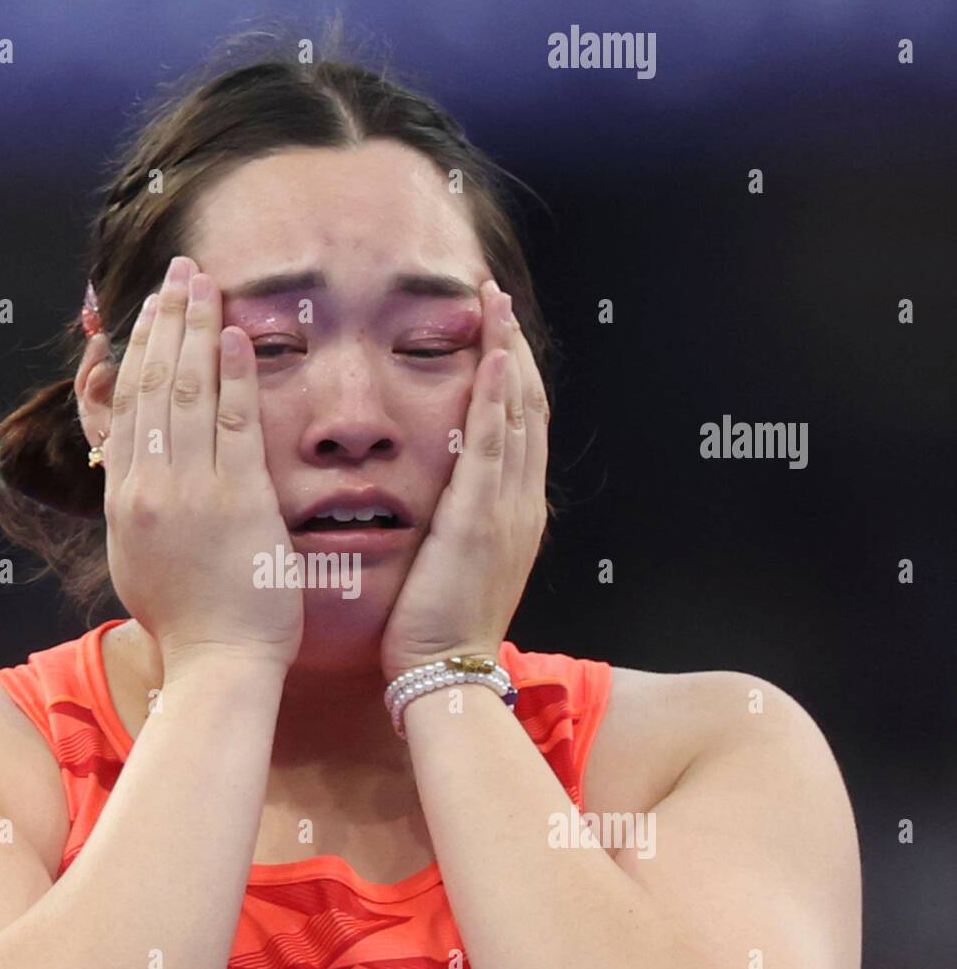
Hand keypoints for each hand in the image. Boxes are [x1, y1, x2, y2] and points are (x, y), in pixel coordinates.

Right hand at [100, 255, 302, 676]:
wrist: (216, 664)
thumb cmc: (186, 622)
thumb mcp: (139, 561)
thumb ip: (135, 508)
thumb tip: (133, 468)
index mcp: (123, 501)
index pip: (121, 409)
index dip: (131, 352)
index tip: (142, 314)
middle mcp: (148, 487)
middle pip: (150, 385)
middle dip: (163, 322)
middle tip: (177, 274)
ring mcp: (191, 490)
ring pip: (186, 392)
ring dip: (194, 330)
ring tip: (203, 283)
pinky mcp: (238, 499)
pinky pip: (234, 422)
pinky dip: (234, 374)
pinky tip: (236, 335)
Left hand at [379, 280, 548, 682]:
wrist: (447, 670)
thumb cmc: (440, 625)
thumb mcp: (457, 565)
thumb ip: (458, 523)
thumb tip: (441, 497)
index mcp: (516, 512)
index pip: (521, 426)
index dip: (512, 374)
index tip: (495, 333)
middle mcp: (522, 502)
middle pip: (528, 406)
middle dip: (514, 347)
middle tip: (495, 298)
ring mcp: (508, 508)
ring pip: (518, 413)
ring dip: (508, 353)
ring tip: (493, 304)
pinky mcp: (480, 518)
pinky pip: (494, 445)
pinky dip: (497, 398)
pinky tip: (493, 356)